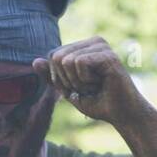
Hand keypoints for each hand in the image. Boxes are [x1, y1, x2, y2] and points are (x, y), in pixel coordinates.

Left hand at [33, 37, 152, 125]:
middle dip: (67, 80)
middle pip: (57, 56)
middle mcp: (94, 41)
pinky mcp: (107, 55)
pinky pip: (79, 63)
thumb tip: (34, 61)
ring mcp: (101, 46)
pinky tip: (102, 83)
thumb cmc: (98, 103)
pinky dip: (85, 80)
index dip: (59, 78)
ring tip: (95, 86)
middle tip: (87, 88)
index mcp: (84, 46)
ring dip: (77, 82)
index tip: (78, 88)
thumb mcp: (68, 91)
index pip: (53, 55)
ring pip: (66, 60)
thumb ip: (52, 77)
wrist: (122, 115)